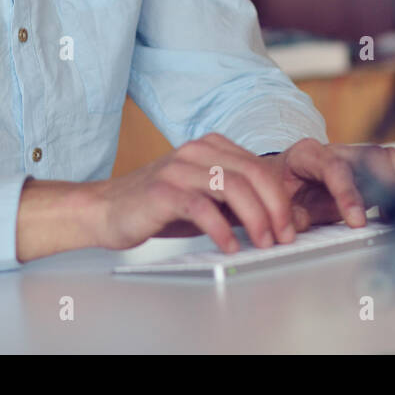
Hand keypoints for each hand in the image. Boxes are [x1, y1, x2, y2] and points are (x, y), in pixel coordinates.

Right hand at [90, 133, 302, 253]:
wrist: (106, 210)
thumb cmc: (159, 208)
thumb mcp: (206, 200)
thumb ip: (238, 204)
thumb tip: (279, 222)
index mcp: (211, 146)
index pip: (259, 167)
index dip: (280, 199)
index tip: (289, 228)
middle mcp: (196, 151)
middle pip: (252, 174)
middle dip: (274, 209)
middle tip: (283, 238)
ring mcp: (178, 168)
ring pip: (232, 187)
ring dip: (255, 219)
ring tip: (262, 244)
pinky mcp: (162, 191)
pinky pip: (202, 207)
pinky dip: (221, 229)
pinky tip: (228, 247)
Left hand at [263, 139, 394, 229]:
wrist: (280, 178)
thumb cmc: (277, 187)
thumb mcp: (271, 199)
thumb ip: (285, 213)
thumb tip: (295, 228)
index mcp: (307, 154)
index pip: (334, 167)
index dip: (348, 194)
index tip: (357, 222)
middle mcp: (336, 152)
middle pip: (369, 156)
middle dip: (385, 185)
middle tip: (393, 215)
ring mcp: (356, 159)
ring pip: (388, 159)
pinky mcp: (371, 171)